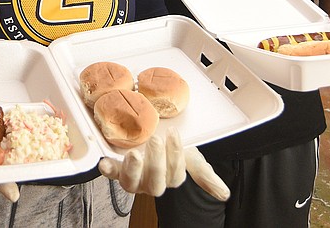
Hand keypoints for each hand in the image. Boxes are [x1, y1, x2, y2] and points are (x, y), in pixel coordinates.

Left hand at [98, 127, 229, 200]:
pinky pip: (110, 173)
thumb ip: (206, 176)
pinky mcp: (116, 169)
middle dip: (157, 162)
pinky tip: (104, 163)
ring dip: (133, 169)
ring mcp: (133, 177)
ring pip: (132, 182)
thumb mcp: (192, 159)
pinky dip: (107, 169)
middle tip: (156, 140)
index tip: (174, 135)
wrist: (156, 140)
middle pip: (155, 181)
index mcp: (170, 179)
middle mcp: (150, 182)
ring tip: (134, 154)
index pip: (175, 174)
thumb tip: (225, 194)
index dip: (176, 156)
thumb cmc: (173, 151)